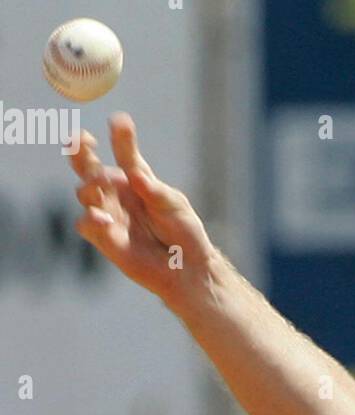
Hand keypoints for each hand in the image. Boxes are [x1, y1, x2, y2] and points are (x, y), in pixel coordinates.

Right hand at [66, 113, 215, 307]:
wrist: (187, 268)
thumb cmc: (183, 232)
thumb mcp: (172, 204)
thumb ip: (153, 189)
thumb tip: (135, 175)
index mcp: (133, 179)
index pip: (121, 153)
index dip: (117, 137)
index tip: (119, 121)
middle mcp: (116, 193)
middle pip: (88, 167)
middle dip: (80, 152)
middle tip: (83, 142)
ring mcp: (108, 214)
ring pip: (85, 193)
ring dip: (89, 188)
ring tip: (99, 189)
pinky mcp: (104, 238)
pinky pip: (86, 224)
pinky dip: (91, 219)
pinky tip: (103, 219)